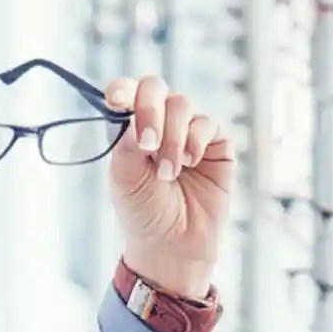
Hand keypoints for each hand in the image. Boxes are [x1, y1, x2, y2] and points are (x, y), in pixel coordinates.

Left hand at [104, 75, 234, 298]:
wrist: (173, 243)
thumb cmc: (143, 210)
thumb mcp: (124, 176)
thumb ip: (127, 142)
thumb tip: (135, 113)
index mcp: (129, 125)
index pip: (125, 91)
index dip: (122, 88)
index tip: (116, 100)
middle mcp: (159, 121)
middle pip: (155, 87)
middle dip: (149, 110)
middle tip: (147, 144)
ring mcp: (188, 129)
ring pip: (182, 104)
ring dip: (172, 138)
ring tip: (168, 173)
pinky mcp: (216, 144)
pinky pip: (208, 123)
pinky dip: (195, 140)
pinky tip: (190, 163)